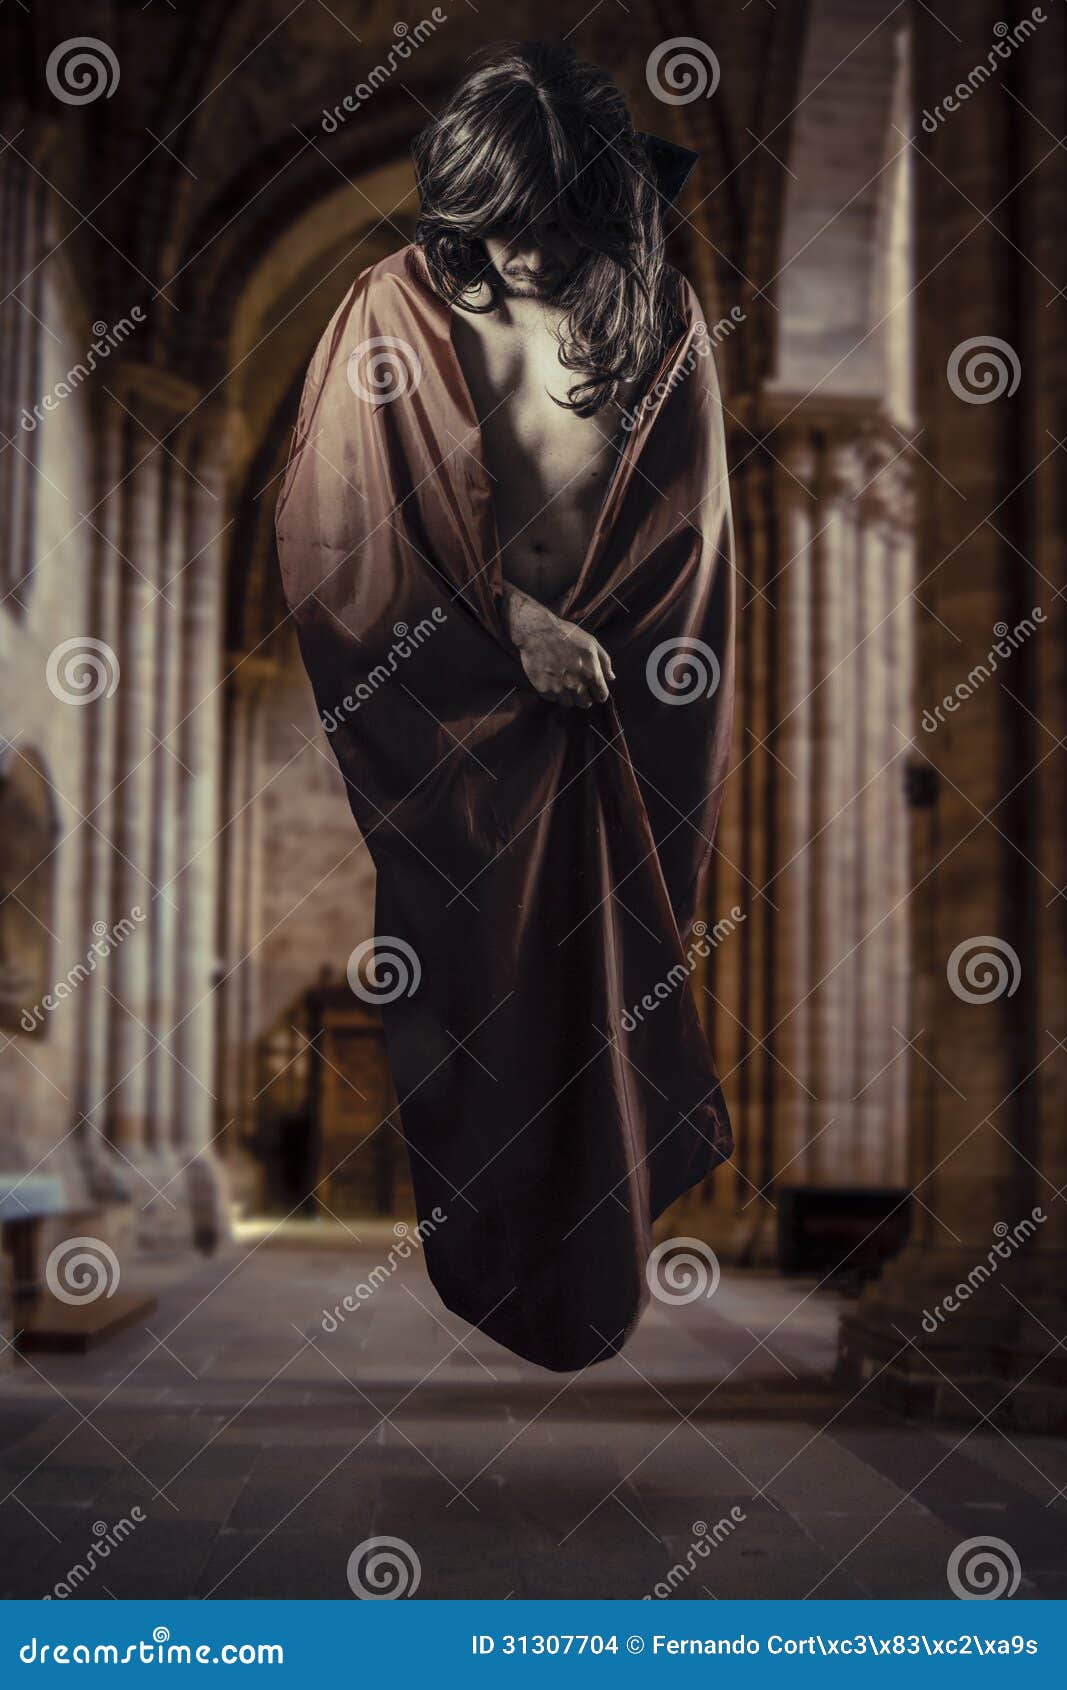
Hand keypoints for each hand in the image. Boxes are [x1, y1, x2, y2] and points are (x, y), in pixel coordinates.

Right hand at [502, 587, 615, 708]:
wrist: (539, 632)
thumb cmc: (567, 635)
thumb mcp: (591, 643)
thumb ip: (604, 662)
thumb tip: (611, 678)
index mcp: (591, 674)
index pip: (601, 696)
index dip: (598, 693)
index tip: (594, 690)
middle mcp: (577, 685)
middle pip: (585, 704)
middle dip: (584, 696)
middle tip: (577, 686)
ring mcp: (559, 689)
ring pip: (568, 704)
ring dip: (568, 696)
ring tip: (563, 682)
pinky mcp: (544, 689)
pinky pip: (552, 699)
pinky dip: (553, 692)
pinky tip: (551, 679)